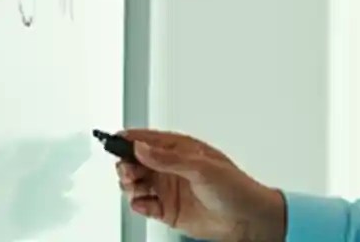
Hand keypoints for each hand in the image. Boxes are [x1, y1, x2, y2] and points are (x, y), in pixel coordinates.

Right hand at [115, 129, 285, 241]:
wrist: (246, 219)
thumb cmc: (234, 187)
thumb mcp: (202, 168)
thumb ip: (169, 159)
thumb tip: (142, 148)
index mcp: (182, 149)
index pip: (149, 140)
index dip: (129, 139)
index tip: (113, 141)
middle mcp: (171, 167)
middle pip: (136, 161)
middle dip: (126, 164)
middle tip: (128, 171)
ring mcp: (168, 188)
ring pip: (135, 182)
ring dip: (129, 184)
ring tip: (134, 186)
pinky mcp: (166, 209)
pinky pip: (142, 205)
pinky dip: (138, 204)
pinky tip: (143, 204)